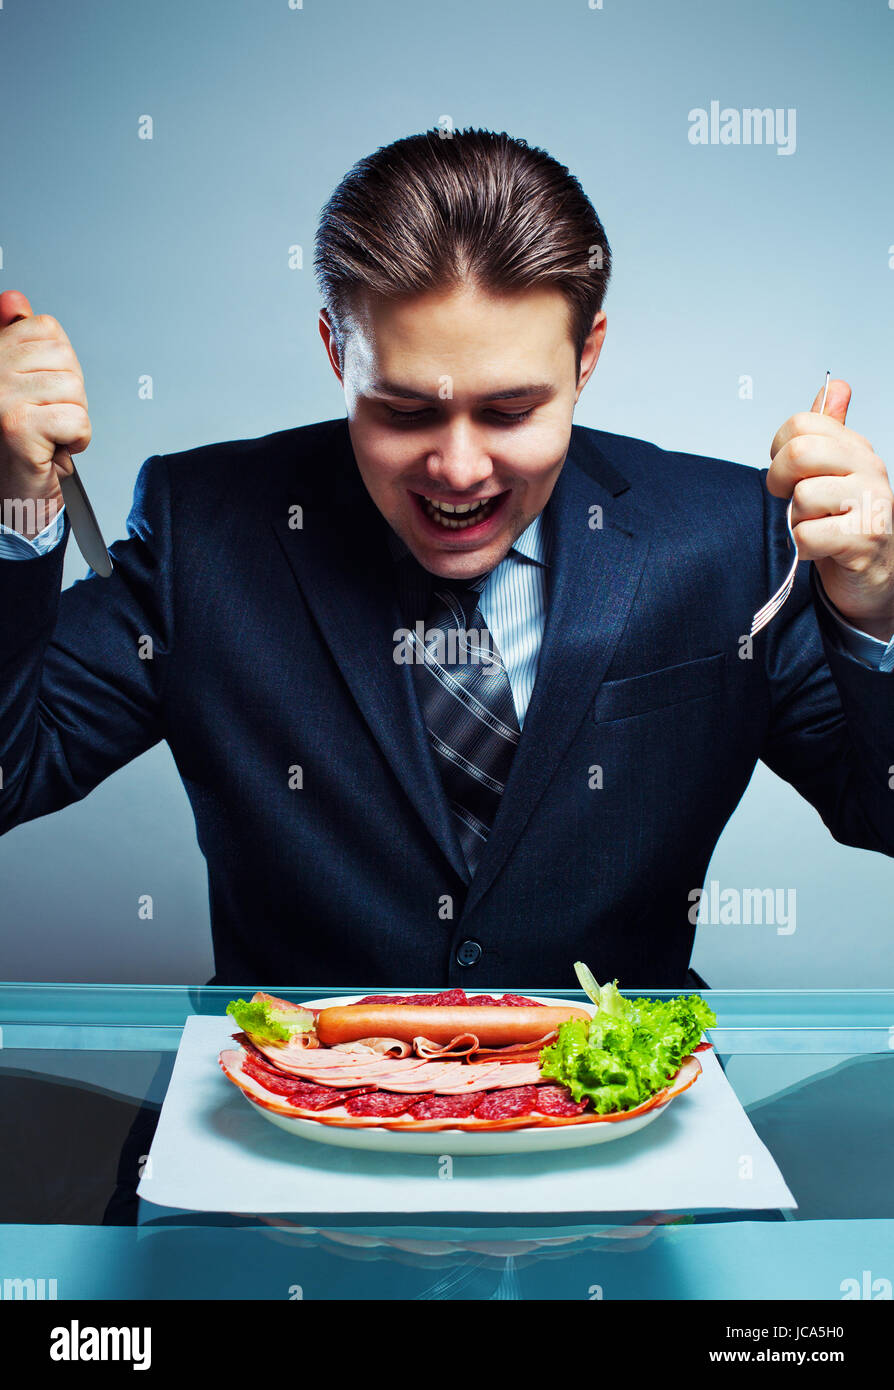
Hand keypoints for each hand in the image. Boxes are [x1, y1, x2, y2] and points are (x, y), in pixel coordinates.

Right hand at [0, 290, 90, 537]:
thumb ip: (17, 338)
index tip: (43, 391)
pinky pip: (76, 418)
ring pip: (74, 388)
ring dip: (73, 418)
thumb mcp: (19, 385)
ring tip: (49, 434)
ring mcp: (0, 397)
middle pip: (64, 356)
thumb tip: (15, 300)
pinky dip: (77, 439)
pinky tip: (55, 448)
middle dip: (70, 392)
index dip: (59, 363)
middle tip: (48, 417)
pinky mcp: (17, 426)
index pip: (45, 327)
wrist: (13, 498)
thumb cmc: (17, 445)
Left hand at [767, 379, 893, 641]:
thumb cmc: (845, 524)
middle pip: (799, 453)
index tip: (789, 474)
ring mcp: (871, 503)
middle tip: (790, 500)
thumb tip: (836, 386)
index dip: (780, 450)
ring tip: (816, 527)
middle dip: (779, 481)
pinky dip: (803, 547)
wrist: (873, 577)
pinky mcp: (865, 539)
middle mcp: (870, 469)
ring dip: (796, 521)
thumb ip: (829, 432)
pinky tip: (820, 549)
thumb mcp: (835, 473)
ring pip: (802, 498)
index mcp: (857, 448)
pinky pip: (807, 535)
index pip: (802, 424)